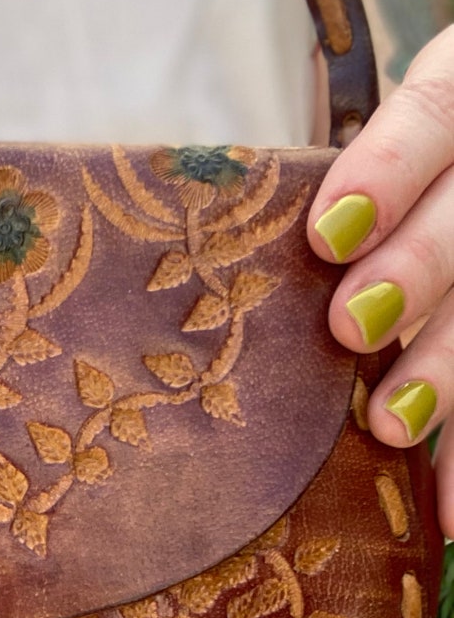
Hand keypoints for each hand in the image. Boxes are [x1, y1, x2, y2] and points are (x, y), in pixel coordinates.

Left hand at [308, 22, 453, 535]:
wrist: (450, 195)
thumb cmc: (382, 184)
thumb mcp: (365, 162)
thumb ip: (326, 203)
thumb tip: (189, 278)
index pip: (439, 108)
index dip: (391, 168)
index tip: (328, 233)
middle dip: (418, 270)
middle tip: (348, 329)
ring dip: (451, 369)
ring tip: (392, 427)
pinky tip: (448, 509)